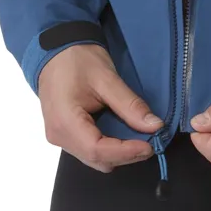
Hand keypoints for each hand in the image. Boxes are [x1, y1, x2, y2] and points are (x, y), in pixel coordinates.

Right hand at [38, 45, 162, 171]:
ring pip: (93, 159)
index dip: (126, 152)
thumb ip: (130, 105)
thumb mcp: (107, 78)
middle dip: (126, 155)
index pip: (97, 150)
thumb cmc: (77, 59)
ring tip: (138, 139)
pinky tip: (122, 137)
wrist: (55, 51)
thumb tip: (154, 126)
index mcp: (65, 120)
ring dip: (118, 154)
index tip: (150, 146)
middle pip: (97, 159)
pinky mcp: (63, 135)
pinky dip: (108, 149)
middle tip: (150, 142)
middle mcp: (58, 135)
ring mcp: (59, 137)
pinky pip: (88, 151)